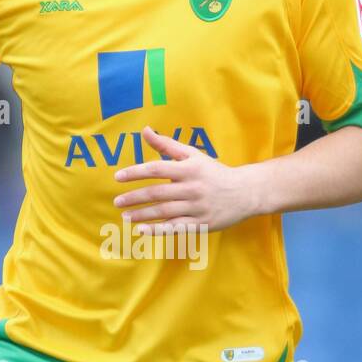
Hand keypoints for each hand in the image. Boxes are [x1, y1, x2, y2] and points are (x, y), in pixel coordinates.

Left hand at [113, 125, 260, 232]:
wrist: (245, 192)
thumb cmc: (214, 172)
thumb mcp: (193, 155)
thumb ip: (167, 144)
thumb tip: (144, 131)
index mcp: (189, 169)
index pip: (156, 169)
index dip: (135, 172)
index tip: (117, 177)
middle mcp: (192, 188)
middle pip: (157, 193)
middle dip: (134, 197)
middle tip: (117, 201)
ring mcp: (197, 207)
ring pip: (164, 212)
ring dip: (142, 214)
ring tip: (125, 216)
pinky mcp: (202, 224)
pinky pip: (176, 227)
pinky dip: (158, 230)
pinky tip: (142, 230)